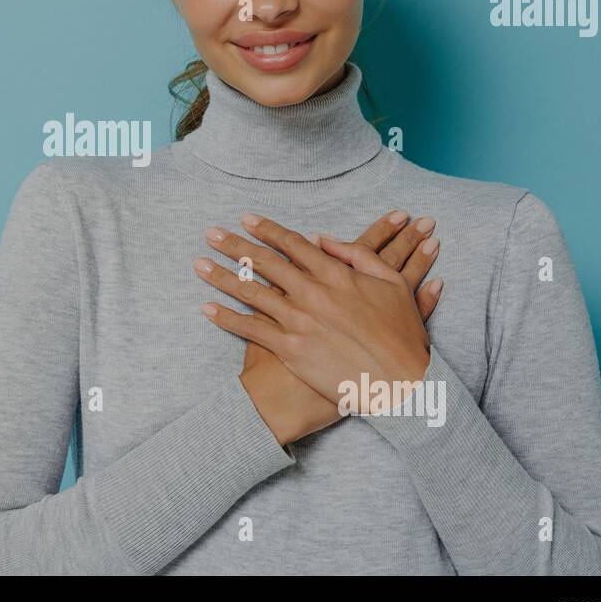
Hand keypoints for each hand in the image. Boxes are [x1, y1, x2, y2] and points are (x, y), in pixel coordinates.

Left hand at [196, 212, 435, 417]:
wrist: (401, 382)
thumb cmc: (401, 334)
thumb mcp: (393, 284)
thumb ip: (358, 256)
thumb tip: (323, 239)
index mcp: (336, 274)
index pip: (292, 244)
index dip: (267, 229)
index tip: (246, 219)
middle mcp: (312, 292)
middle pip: (264, 262)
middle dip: (234, 245)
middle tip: (211, 233)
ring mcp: (299, 321)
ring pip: (251, 292)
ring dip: (221, 276)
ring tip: (199, 264)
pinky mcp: (291, 349)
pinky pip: (251, 331)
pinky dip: (227, 319)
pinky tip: (207, 309)